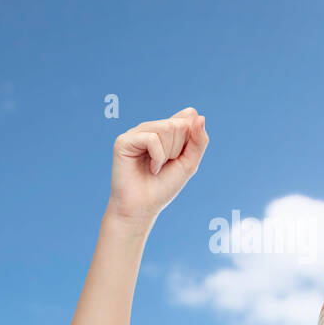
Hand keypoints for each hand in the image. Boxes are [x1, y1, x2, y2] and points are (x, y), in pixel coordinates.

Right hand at [108, 107, 208, 222]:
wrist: (142, 208)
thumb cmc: (164, 187)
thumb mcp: (189, 163)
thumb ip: (199, 141)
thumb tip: (199, 116)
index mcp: (166, 129)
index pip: (188, 116)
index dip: (190, 139)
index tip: (179, 157)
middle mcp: (150, 127)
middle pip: (178, 124)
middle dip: (178, 149)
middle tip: (165, 165)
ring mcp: (136, 132)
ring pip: (166, 128)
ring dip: (167, 154)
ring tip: (157, 167)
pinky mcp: (124, 141)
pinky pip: (152, 138)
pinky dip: (157, 157)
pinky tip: (151, 168)